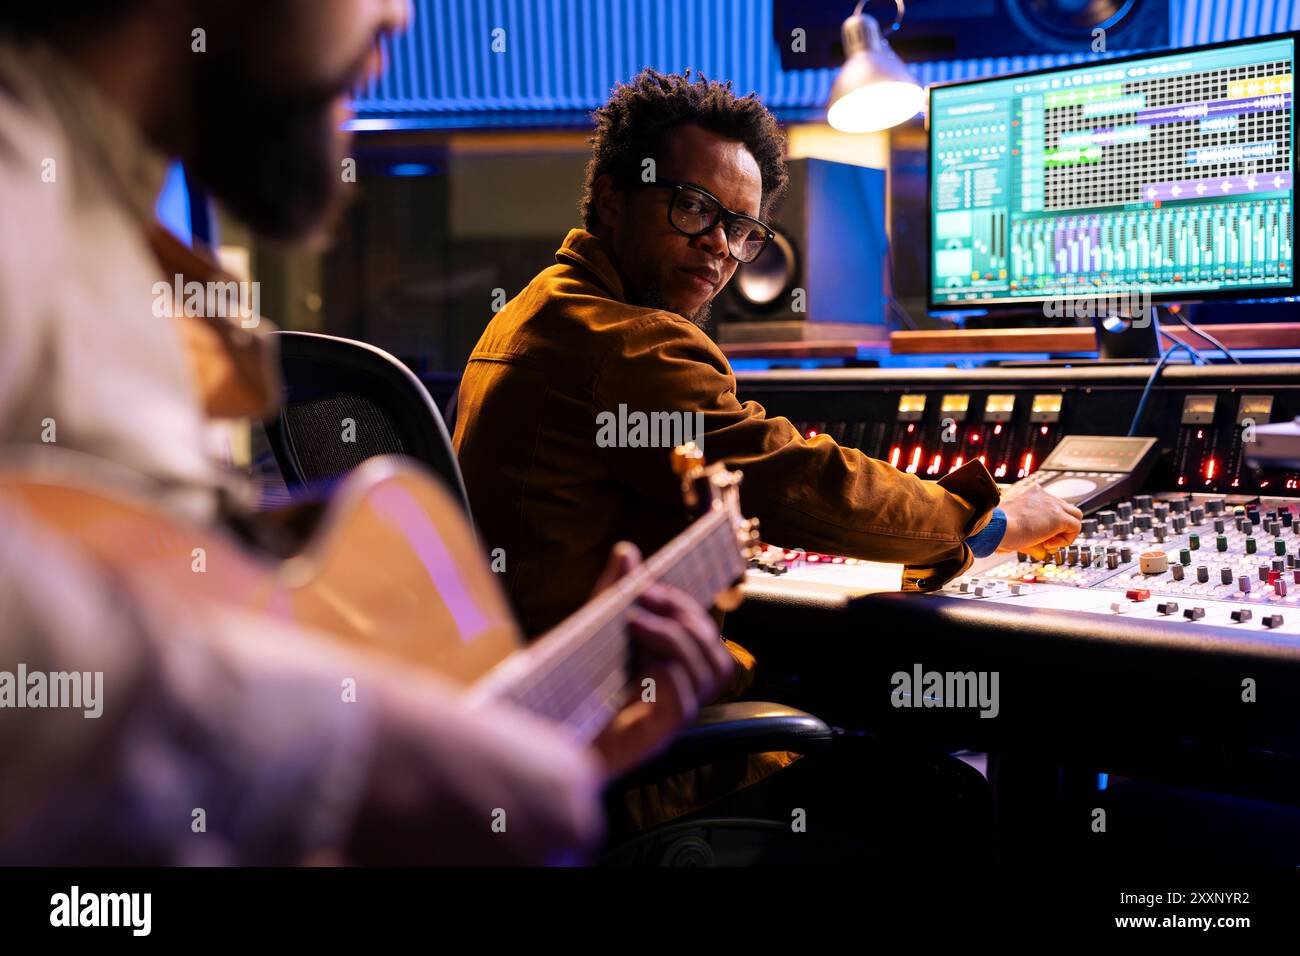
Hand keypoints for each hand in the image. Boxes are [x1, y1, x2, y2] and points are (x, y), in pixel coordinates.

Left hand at [588, 542, 734, 777]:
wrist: (541, 731)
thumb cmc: (571, 684)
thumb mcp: (593, 631)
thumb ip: (613, 594)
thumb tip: (628, 551)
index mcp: (672, 669)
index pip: (705, 635)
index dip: (688, 606)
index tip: (652, 584)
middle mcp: (680, 696)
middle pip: (716, 654)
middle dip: (685, 616)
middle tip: (644, 596)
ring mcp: (671, 719)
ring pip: (706, 674)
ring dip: (675, 639)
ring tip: (634, 623)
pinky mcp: (656, 738)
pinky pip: (683, 704)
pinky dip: (668, 674)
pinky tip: (640, 660)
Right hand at [996, 485, 1082, 559]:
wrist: (994, 525)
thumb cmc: (994, 526)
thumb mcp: (1010, 523)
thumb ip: (1025, 529)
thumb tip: (1039, 548)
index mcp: (1027, 491)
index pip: (1048, 503)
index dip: (1046, 521)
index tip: (1037, 533)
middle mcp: (1040, 493)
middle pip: (1062, 508)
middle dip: (1057, 526)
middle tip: (1044, 540)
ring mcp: (1051, 504)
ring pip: (1074, 515)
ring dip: (1064, 532)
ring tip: (1048, 542)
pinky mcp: (1059, 517)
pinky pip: (1075, 527)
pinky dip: (1065, 540)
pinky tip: (1048, 544)